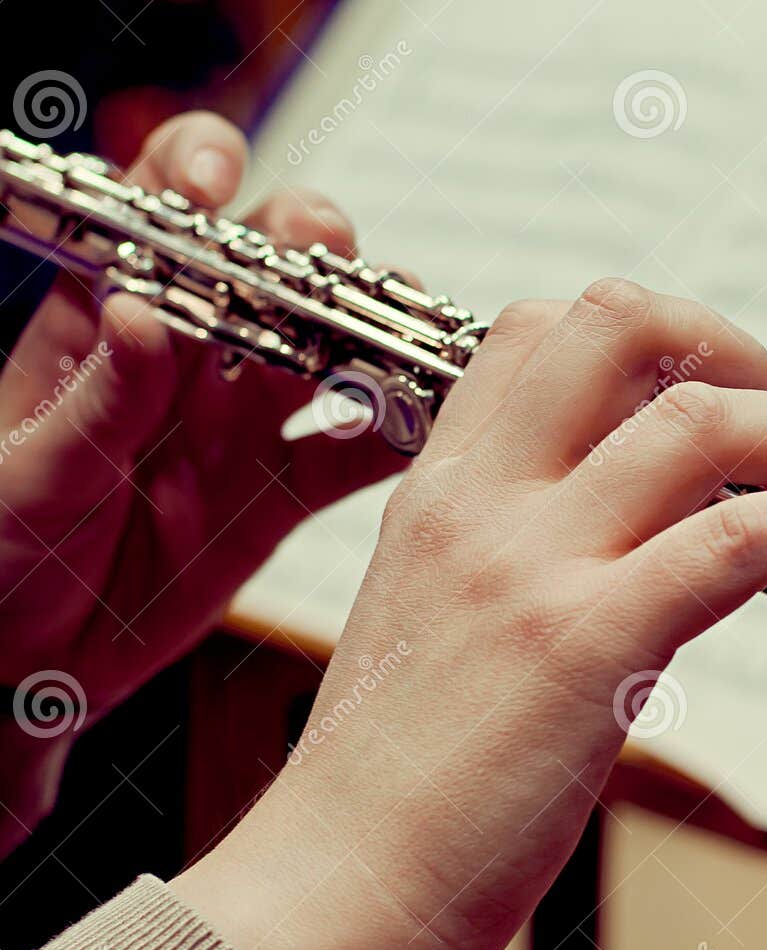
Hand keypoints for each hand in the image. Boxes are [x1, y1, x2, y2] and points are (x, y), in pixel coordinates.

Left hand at [0, 113, 398, 841]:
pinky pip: (352, 460)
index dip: (195, 173)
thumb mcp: (24, 478)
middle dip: (309, 249)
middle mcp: (186, 361)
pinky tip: (434, 431)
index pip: (157, 214)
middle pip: (269, 266)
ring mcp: (240, 427)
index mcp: (105, 326)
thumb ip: (91, 403)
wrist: (17, 667)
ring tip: (408, 341)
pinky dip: (400, 442)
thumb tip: (142, 314)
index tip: (218, 181)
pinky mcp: (277, 497)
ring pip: (328, 351)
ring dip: (374, 335)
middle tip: (326, 268)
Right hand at [170, 279, 766, 949]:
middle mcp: (482, 501)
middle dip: (738, 346)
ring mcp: (531, 564)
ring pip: (705, 423)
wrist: (330, 887)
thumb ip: (525, 559)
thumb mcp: (444, 626)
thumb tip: (648, 537)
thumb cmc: (392, 784)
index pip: (540, 329)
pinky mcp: (586, 644)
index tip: (718, 395)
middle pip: (620, 323)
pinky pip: (742, 539)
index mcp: (441, 490)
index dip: (653, 339)